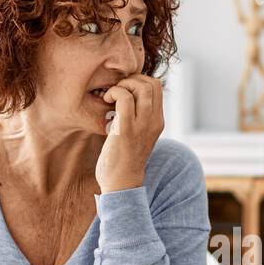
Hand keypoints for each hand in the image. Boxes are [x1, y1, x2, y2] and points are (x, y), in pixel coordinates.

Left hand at [95, 75, 162, 192]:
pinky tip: (106, 101)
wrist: (122, 184)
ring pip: (142, 87)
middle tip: (117, 91)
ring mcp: (142, 125)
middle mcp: (154, 122)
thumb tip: (124, 102)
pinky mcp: (126, 130)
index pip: (156, 88)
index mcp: (157, 122)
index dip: (139, 81)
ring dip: (123, 85)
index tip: (124, 90)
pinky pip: (124, 98)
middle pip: (152, 83)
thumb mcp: (136, 136)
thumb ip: (136, 119)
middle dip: (131, 79)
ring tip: (111, 96)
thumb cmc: (123, 161)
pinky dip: (114, 92)